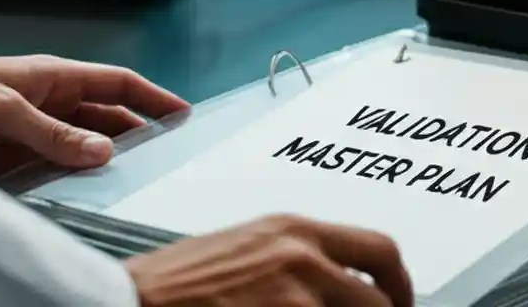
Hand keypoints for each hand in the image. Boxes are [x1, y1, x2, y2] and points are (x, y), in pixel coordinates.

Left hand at [0, 54, 188, 176]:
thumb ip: (52, 132)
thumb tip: (104, 152)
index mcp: (52, 77)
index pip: (117, 84)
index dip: (153, 97)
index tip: (185, 114)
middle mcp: (48, 104)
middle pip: (108, 120)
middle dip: (139, 135)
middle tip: (169, 159)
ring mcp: (32, 134)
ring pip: (86, 149)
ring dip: (107, 163)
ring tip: (136, 183)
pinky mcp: (14, 163)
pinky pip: (57, 173)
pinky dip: (76, 184)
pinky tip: (89, 198)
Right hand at [126, 215, 413, 306]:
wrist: (127, 300)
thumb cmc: (176, 280)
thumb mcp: (248, 248)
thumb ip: (297, 259)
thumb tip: (337, 284)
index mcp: (295, 229)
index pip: (381, 250)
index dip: (400, 286)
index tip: (398, 305)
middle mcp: (302, 258)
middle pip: (378, 303)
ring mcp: (293, 300)